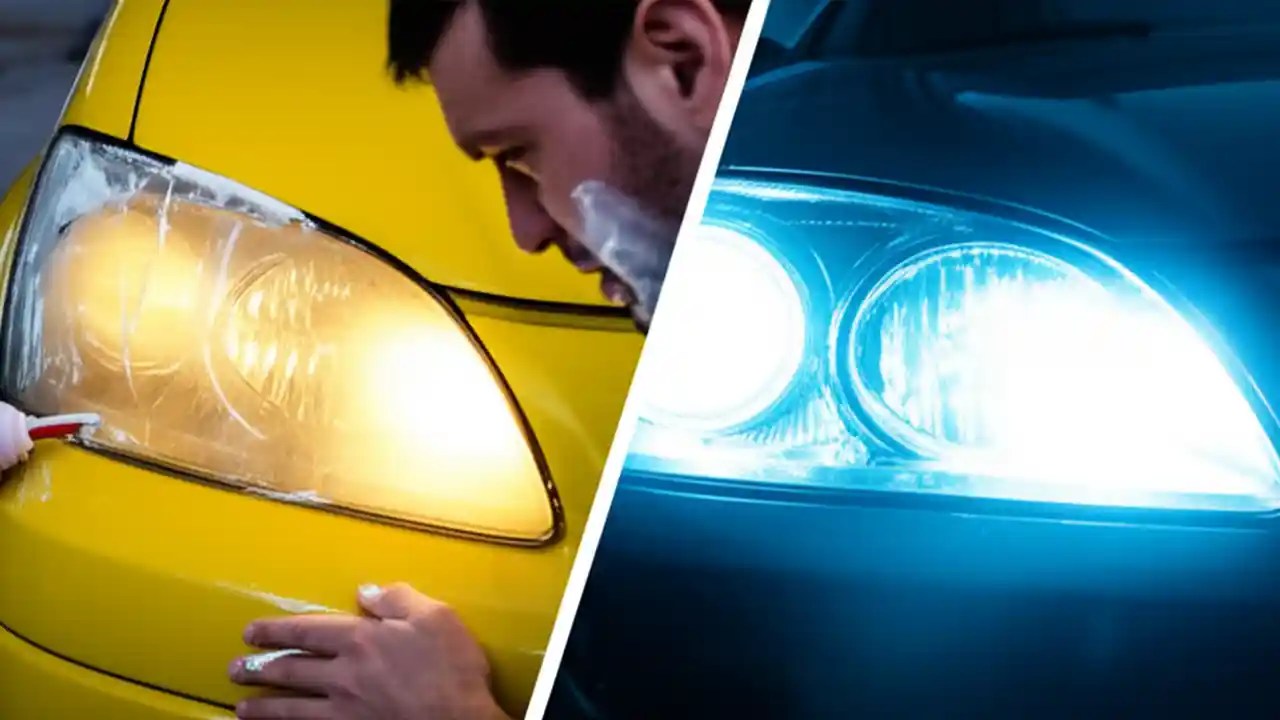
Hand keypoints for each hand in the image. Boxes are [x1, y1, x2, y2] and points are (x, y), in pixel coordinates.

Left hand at [230, 583, 510, 719]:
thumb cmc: (451, 668)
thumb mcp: (435, 616)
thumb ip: (398, 599)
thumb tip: (366, 590)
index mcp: (360, 639)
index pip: (307, 630)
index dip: (276, 630)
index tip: (250, 631)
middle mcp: (343, 674)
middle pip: (291, 669)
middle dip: (259, 668)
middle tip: (235, 668)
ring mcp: (345, 710)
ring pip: (292, 707)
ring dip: (263, 706)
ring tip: (241, 706)